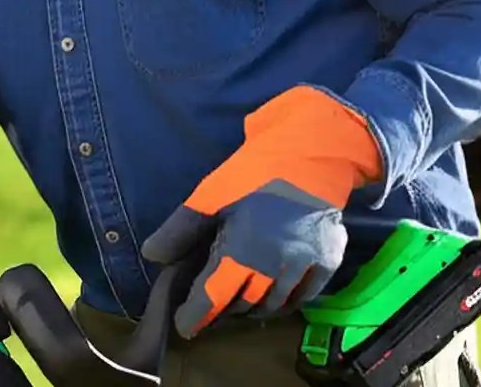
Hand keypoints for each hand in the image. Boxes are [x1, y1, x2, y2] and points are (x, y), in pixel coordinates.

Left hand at [141, 85, 382, 337]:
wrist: (311, 154)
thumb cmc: (254, 173)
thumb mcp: (210, 196)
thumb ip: (180, 229)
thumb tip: (151, 255)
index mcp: (243, 250)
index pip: (213, 297)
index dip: (196, 316)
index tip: (185, 327)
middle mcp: (275, 266)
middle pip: (243, 304)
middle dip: (224, 310)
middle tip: (211, 307)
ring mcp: (305, 267)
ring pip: (274, 304)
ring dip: (252, 308)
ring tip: (238, 303)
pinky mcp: (329, 262)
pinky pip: (304, 296)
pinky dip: (285, 301)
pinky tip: (273, 296)